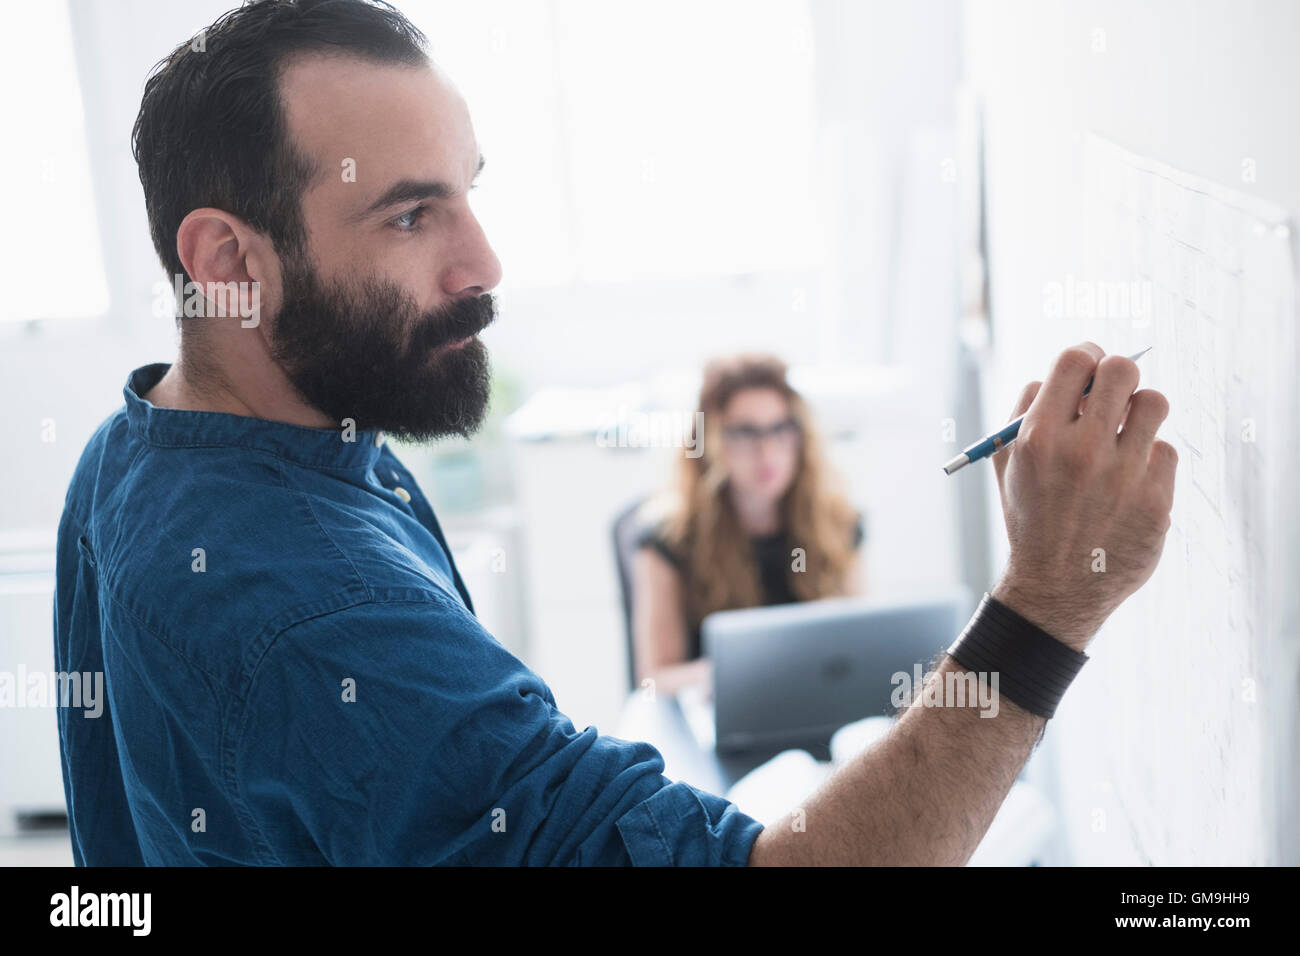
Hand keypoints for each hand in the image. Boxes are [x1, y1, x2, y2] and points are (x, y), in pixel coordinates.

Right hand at [990, 342, 1176, 650]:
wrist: (1055, 587)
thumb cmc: (1031, 516)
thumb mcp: (1007, 464)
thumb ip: (1028, 409)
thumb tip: (1072, 369)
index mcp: (1038, 439)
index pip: (1076, 361)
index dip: (1088, 354)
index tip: (1092, 367)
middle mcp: (1081, 452)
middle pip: (1123, 371)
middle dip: (1120, 376)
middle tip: (1115, 395)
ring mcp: (1122, 477)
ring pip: (1155, 403)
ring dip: (1141, 413)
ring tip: (1126, 437)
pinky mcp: (1155, 500)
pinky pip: (1167, 450)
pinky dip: (1150, 461)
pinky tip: (1130, 482)